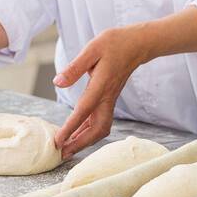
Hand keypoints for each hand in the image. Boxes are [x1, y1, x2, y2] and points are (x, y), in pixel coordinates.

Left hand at [52, 26, 151, 157]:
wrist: (138, 44)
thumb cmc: (115, 43)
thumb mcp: (92, 49)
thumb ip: (75, 67)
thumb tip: (58, 82)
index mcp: (101, 86)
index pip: (84, 111)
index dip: (70, 128)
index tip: (58, 141)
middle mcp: (107, 97)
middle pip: (96, 129)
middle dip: (80, 144)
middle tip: (62, 154)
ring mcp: (110, 99)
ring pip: (100, 128)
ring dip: (85, 140)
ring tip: (67, 149)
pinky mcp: (110, 98)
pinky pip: (101, 121)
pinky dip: (88, 131)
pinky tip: (78, 133)